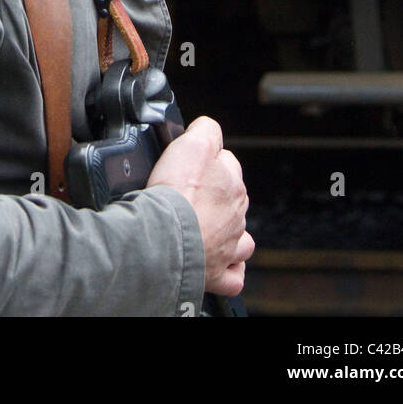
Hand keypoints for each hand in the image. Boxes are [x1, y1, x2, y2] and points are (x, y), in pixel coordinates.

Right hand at [146, 114, 253, 296]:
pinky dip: (230, 269)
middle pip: (232, 198)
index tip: (190, 162)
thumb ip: (206, 130)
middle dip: (216, 194)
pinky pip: (233, 276)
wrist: (163, 238)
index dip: (206, 159)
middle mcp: (235, 215)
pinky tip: (219, 261)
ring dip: (228, 230)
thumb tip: (210, 127)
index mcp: (232, 184)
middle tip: (188, 193)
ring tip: (207, 226)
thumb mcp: (192, 143)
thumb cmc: (176, 193)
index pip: (227, 162)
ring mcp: (228, 246)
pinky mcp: (217, 273)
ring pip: (239, 235)